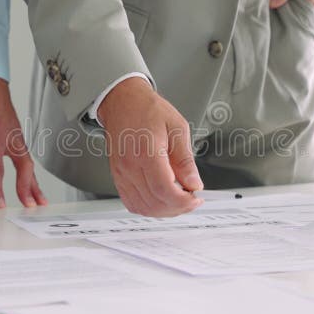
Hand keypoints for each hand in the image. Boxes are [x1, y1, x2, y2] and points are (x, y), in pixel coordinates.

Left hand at [0, 77, 46, 208]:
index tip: (0, 203)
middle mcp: (10, 138)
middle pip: (24, 168)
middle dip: (28, 188)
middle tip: (30, 205)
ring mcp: (17, 136)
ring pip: (29, 164)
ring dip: (34, 183)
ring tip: (39, 199)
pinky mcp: (18, 135)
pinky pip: (27, 156)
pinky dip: (31, 172)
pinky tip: (32, 180)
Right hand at [98, 77, 203, 216]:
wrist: (123, 102)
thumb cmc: (148, 110)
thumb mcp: (177, 128)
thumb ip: (185, 160)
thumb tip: (194, 183)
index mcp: (147, 152)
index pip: (164, 189)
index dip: (183, 200)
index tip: (196, 197)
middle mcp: (130, 166)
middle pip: (154, 202)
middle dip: (178, 207)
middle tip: (192, 199)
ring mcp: (121, 173)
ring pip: (143, 207)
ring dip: (164, 211)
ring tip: (179, 200)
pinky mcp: (118, 177)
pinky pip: (131, 202)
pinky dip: (148, 208)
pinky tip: (161, 201)